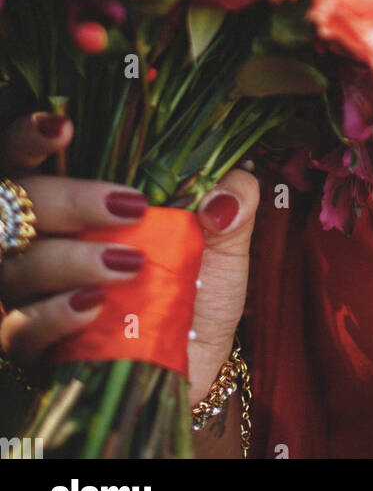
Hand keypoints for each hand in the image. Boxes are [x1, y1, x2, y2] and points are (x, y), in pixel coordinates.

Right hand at [0, 112, 260, 410]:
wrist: (194, 362)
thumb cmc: (196, 289)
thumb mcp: (224, 241)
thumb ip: (233, 201)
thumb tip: (222, 194)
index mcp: (80, 199)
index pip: (28, 156)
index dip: (30, 136)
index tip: (64, 128)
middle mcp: (42, 238)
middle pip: (18, 202)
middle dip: (68, 199)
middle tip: (129, 207)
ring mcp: (29, 293)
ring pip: (18, 264)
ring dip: (70, 259)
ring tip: (128, 264)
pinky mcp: (33, 346)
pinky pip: (21, 327)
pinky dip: (55, 314)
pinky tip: (94, 306)